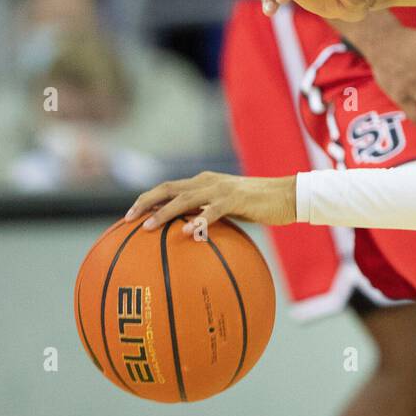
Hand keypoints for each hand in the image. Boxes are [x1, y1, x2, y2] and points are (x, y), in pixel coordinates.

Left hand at [125, 171, 294, 235]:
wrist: (288, 195)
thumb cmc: (260, 206)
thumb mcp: (231, 209)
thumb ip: (210, 215)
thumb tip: (189, 234)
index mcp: (205, 182)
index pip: (169, 187)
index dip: (147, 198)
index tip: (130, 216)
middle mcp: (208, 181)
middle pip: (168, 188)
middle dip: (145, 202)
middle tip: (127, 220)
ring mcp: (221, 189)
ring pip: (184, 198)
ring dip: (163, 212)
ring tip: (148, 227)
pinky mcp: (236, 200)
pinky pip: (212, 211)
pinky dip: (197, 220)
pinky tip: (186, 232)